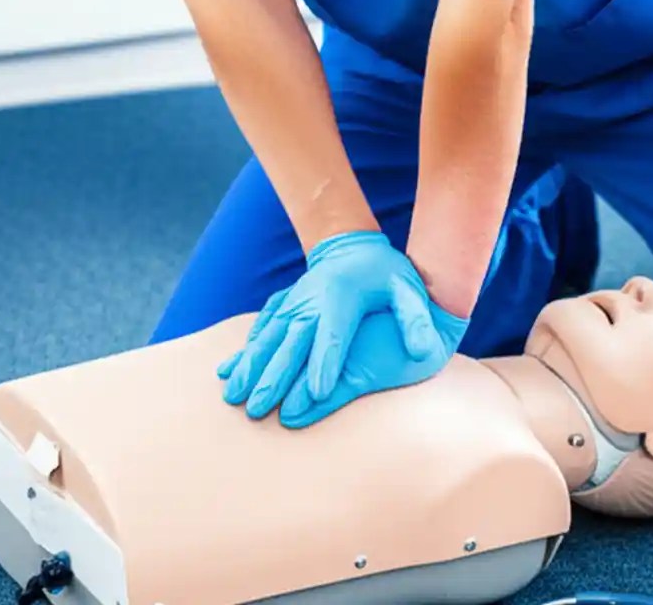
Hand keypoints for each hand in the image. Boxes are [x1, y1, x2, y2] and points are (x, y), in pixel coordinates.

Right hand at [217, 231, 467, 418]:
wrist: (353, 245)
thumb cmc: (386, 273)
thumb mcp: (408, 289)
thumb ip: (415, 318)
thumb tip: (424, 350)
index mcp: (341, 298)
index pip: (333, 335)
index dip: (325, 363)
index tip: (316, 394)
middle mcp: (310, 301)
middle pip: (291, 343)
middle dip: (274, 377)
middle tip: (259, 408)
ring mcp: (292, 303)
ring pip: (267, 338)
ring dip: (249, 367)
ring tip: (233, 396)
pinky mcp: (283, 306)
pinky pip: (261, 329)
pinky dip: (244, 350)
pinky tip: (228, 371)